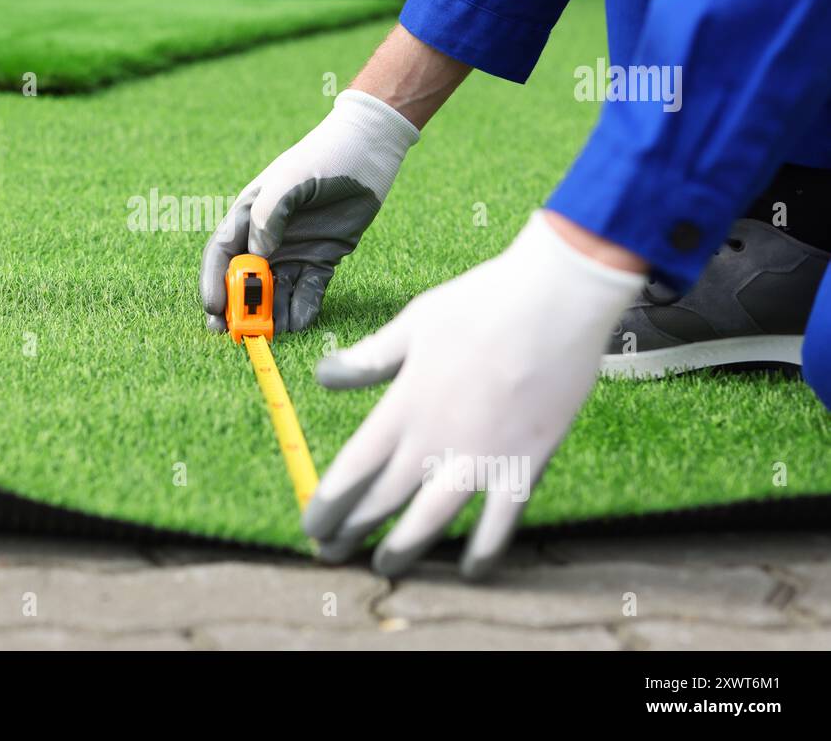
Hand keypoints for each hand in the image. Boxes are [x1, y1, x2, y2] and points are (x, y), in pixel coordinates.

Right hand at [200, 89, 419, 332]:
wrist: (370, 149)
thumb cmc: (324, 155)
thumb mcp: (290, 177)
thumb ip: (268, 214)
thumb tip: (256, 254)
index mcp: (249, 213)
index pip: (222, 254)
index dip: (214, 282)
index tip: (214, 309)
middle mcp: (268, 236)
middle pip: (245, 279)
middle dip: (239, 308)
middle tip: (238, 334)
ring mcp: (295, 248)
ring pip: (276, 290)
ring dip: (272, 313)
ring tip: (274, 335)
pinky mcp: (324, 257)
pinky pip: (309, 289)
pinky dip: (303, 307)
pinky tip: (301, 321)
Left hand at [303, 211, 645, 578]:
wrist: (556, 300)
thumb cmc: (482, 303)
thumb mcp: (413, 324)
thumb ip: (369, 358)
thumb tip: (325, 375)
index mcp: (404, 407)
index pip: (352, 470)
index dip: (329, 503)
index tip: (312, 527)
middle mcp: (437, 440)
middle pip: (384, 500)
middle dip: (353, 531)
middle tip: (331, 554)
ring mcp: (482, 457)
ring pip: (432, 519)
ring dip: (404, 548)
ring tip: (383, 568)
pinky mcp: (526, 463)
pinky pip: (501, 521)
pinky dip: (484, 549)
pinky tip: (470, 570)